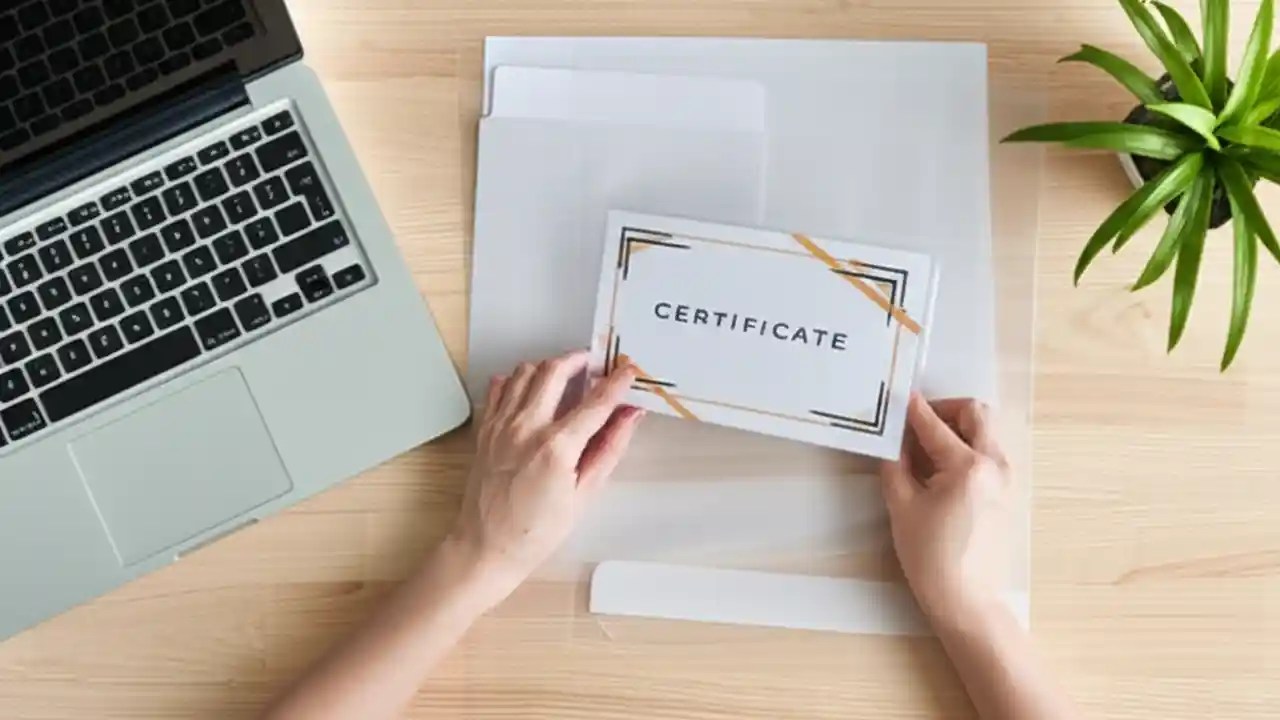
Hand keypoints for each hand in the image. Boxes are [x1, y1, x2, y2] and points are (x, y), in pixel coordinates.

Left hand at [447, 351, 643, 598]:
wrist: (486, 546)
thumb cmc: (537, 531)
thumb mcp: (584, 494)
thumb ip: (609, 448)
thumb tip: (630, 416)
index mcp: (556, 448)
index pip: (595, 401)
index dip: (617, 381)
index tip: (629, 370)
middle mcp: (526, 428)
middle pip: (555, 370)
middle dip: (579, 360)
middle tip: (594, 365)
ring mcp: (501, 426)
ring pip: (525, 372)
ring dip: (548, 367)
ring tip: (565, 377)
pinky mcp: (485, 430)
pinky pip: (500, 388)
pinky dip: (517, 381)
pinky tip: (531, 392)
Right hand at [880, 394, 1013, 627]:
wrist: (967, 600)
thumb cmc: (930, 557)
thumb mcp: (902, 506)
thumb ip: (895, 464)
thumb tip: (892, 438)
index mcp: (968, 466)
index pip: (934, 424)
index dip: (911, 408)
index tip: (895, 396)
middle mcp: (995, 464)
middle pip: (974, 413)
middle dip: (943, 410)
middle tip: (915, 425)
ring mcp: (1006, 477)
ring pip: (984, 431)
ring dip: (955, 428)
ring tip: (923, 451)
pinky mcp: (1006, 491)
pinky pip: (987, 452)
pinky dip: (965, 447)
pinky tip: (939, 471)